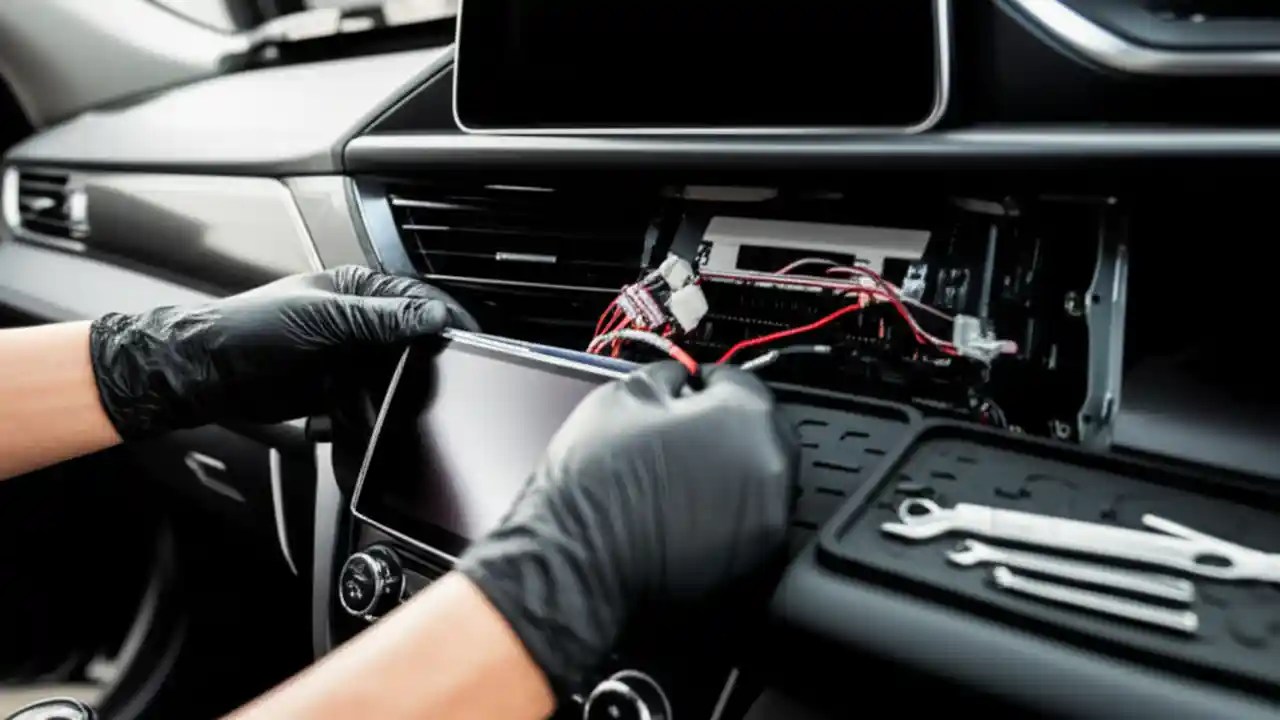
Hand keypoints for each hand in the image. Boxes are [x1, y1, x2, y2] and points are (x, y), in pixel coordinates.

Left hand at [90, 266, 475, 437]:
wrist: (205, 375)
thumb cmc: (249, 331)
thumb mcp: (323, 319)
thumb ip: (381, 319)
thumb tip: (433, 316)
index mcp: (358, 290)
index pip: (420, 298)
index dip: (449, 319)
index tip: (474, 340)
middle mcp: (359, 322)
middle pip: (414, 339)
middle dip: (431, 359)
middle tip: (451, 378)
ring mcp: (350, 357)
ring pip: (398, 374)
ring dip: (405, 389)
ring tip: (416, 402)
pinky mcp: (340, 390)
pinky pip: (375, 401)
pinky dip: (381, 412)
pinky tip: (383, 418)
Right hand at [458, 362, 797, 695]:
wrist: (576, 564)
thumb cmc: (596, 484)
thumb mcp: (624, 397)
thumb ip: (670, 377)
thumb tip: (685, 380)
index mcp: (743, 417)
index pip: (741, 382)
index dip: (707, 384)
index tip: (690, 392)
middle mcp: (770, 468)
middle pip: (761, 431)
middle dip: (728, 427)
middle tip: (684, 437)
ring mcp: (767, 521)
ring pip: (760, 480)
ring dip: (732, 472)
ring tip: (681, 480)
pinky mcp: (756, 563)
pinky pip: (750, 524)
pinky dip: (729, 516)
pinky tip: (688, 515)